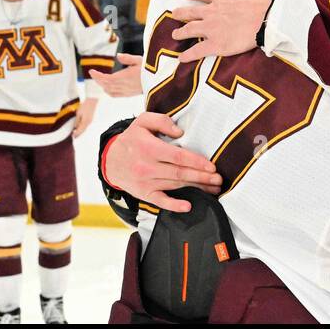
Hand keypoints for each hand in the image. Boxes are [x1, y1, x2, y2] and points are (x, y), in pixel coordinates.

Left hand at [72, 98, 98, 138]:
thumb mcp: (78, 113)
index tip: (73, 137)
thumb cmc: (85, 106)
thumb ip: (77, 121)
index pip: (80, 130)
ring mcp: (90, 121)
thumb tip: (75, 127)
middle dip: (78, 134)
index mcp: (85, 122)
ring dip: (80, 131)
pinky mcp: (91, 119)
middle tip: (74, 136)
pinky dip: (83, 128)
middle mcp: (89, 122)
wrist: (92, 100)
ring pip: (85, 128)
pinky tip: (80, 127)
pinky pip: (86, 125)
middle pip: (83, 130)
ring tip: (76, 132)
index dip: (76, 134)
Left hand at [88, 52, 145, 96]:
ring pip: (109, 90)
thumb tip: (118, 56)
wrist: (158, 83)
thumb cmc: (150, 70)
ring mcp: (126, 91)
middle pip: (106, 85)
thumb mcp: (140, 60)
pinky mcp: (128, 94)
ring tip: (98, 78)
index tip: (91, 71)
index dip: (97, 76)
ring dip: (102, 85)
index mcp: (126, 77)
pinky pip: (114, 95)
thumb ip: (128, 58)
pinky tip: (106, 87)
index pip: (107, 78)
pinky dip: (108, 91)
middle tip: (93, 73)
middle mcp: (124, 86)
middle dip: (98, 79)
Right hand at [102, 112, 220, 211]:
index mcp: (149, 148)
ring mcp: (146, 182)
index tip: (211, 165)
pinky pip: (161, 201)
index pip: (178, 156)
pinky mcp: (144, 194)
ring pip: (175, 186)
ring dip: (197, 188)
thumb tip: (180, 132)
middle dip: (202, 177)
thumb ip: (162, 121)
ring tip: (214, 188)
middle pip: (180, 173)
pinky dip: (174, 205)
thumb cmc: (132, 139)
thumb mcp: (142, 122)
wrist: (110, 160)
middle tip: (219, 178)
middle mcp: (147, 167)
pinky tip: (188, 206)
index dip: (196, 161)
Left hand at [168, 0, 274, 60]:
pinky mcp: (217, 44)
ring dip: (180, 32)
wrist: (268, 17)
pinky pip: (199, 50)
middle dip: (181, 13)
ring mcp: (212, 29)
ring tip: (175, 34)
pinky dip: (189, 55)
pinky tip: (181, 58)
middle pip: (190, 12)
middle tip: (175, 14)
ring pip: (190, 30)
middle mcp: (211, 11)